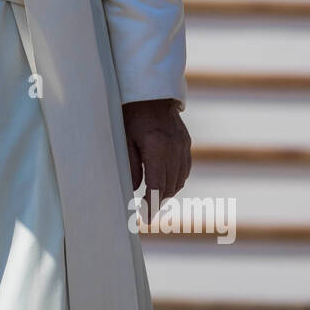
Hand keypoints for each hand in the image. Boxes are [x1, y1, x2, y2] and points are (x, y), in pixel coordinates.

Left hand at [122, 97, 190, 224]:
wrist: (150, 91)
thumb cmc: (130, 113)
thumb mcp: (123, 137)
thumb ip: (130, 165)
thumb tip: (136, 189)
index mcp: (156, 146)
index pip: (156, 186)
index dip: (151, 205)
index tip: (145, 218)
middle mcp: (174, 147)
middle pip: (169, 186)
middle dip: (158, 202)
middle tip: (146, 212)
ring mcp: (183, 145)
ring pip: (179, 180)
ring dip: (167, 192)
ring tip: (153, 199)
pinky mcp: (186, 142)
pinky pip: (184, 169)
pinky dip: (175, 180)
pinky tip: (164, 183)